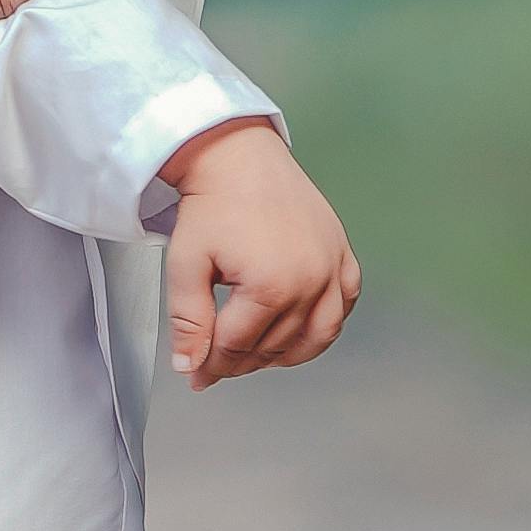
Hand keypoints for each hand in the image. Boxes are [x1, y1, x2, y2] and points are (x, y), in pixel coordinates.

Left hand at [161, 119, 360, 386]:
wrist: (238, 155)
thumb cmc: (212, 204)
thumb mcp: (185, 263)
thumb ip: (188, 321)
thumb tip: (188, 366)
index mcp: (270, 286)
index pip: (237, 347)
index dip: (210, 365)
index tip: (194, 375)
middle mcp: (311, 281)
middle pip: (274, 346)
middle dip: (240, 361)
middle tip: (213, 363)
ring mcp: (333, 268)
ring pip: (316, 337)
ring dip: (284, 354)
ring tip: (254, 355)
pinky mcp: (342, 254)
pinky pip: (345, 306)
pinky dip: (324, 326)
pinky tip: (300, 330)